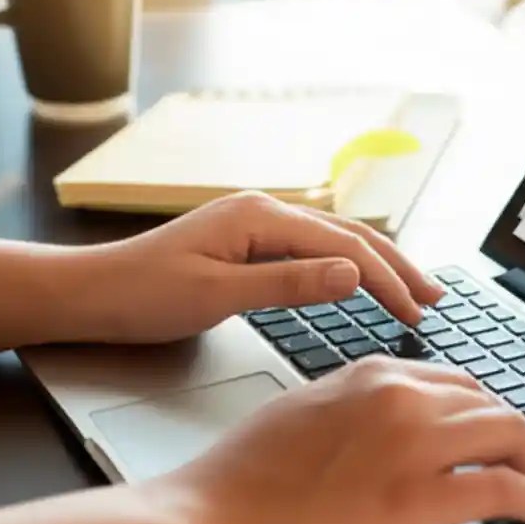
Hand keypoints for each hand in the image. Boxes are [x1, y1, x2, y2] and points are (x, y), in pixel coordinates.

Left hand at [77, 191, 445, 343]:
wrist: (90, 293)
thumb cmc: (142, 295)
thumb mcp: (217, 295)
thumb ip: (289, 284)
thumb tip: (353, 275)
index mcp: (259, 217)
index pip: (344, 247)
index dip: (386, 280)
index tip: (416, 312)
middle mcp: (264, 211)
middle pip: (350, 235)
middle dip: (396, 266)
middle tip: (435, 297)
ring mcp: (257, 224)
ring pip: (336, 240)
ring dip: (378, 264)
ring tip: (414, 288)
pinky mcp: (250, 243)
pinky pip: (314, 249)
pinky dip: (348, 266)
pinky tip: (363, 279)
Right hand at [144, 356, 524, 523]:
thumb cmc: (236, 486)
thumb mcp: (302, 418)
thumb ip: (354, 412)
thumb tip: (387, 430)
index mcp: (370, 375)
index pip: (455, 382)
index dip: (482, 413)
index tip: (493, 437)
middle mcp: (400, 397)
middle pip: (490, 403)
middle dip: (514, 436)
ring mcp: (414, 444)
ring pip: (510, 434)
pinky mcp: (422, 499)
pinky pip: (507, 489)